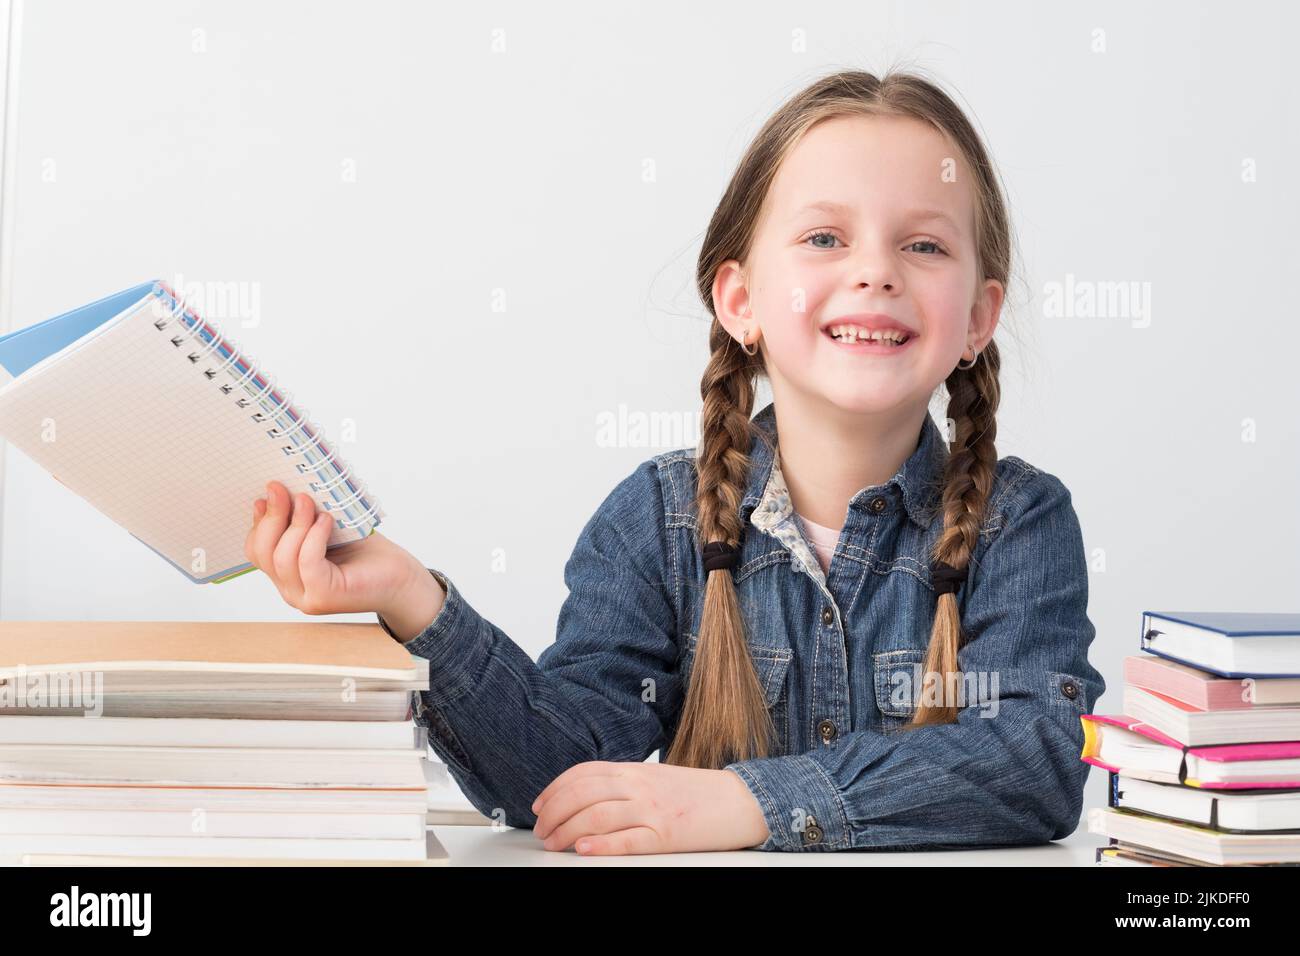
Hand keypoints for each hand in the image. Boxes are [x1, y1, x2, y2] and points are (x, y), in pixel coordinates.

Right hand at [244, 480, 443, 636]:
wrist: (400, 577)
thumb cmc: (366, 553)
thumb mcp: (326, 530)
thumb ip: (302, 519)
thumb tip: (281, 490)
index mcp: (287, 575)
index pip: (257, 550)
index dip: (259, 521)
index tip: (267, 493)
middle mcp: (291, 591)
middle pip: (264, 553)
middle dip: (271, 516)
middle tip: (281, 489)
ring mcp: (306, 598)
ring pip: (283, 557)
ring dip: (295, 523)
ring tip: (309, 502)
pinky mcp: (324, 597)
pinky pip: (307, 562)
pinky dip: (313, 536)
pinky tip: (327, 520)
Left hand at [530, 761, 769, 854]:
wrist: (737, 801)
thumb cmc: (694, 792)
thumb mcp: (653, 778)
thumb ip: (622, 783)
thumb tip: (584, 795)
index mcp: (634, 770)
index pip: (583, 773)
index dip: (554, 789)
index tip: (539, 805)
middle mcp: (638, 786)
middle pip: (582, 794)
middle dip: (554, 813)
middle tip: (541, 831)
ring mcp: (651, 810)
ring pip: (597, 816)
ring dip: (567, 830)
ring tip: (553, 843)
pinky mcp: (664, 836)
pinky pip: (626, 840)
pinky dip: (601, 845)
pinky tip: (584, 849)